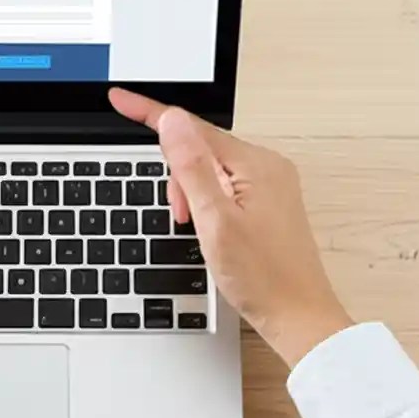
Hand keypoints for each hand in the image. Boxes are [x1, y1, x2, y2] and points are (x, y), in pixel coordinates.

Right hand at [110, 89, 352, 366]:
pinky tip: (208, 228)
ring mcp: (269, 185)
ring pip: (208, 170)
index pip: (191, 128)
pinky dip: (206, 202)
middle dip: (177, 177)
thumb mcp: (215, 221)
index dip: (150, 114)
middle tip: (180, 217)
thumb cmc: (262, 278)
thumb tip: (172, 121)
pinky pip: (223, 186)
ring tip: (197, 229)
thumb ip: (191, 167)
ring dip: (191, 194)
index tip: (119, 100)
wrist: (298, 317)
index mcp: (255, 165)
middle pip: (199, 149)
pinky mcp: (266, 202)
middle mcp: (266, 167)